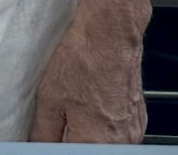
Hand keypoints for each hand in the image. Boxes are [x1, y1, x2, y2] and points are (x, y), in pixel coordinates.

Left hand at [27, 7, 146, 143]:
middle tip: (61, 128)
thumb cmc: (83, 60)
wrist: (110, 33)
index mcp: (95, 141)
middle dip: (74, 142)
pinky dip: (105, 130)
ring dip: (90, 138)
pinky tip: (94, 110)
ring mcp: (133, 131)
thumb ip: (44, 132)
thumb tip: (38, 145)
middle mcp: (120, 142)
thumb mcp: (50, 99)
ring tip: (78, 116)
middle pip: (91, 150)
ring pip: (106, 146)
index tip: (50, 137)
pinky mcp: (139, 119)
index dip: (56, 146)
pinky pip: (120, 136)